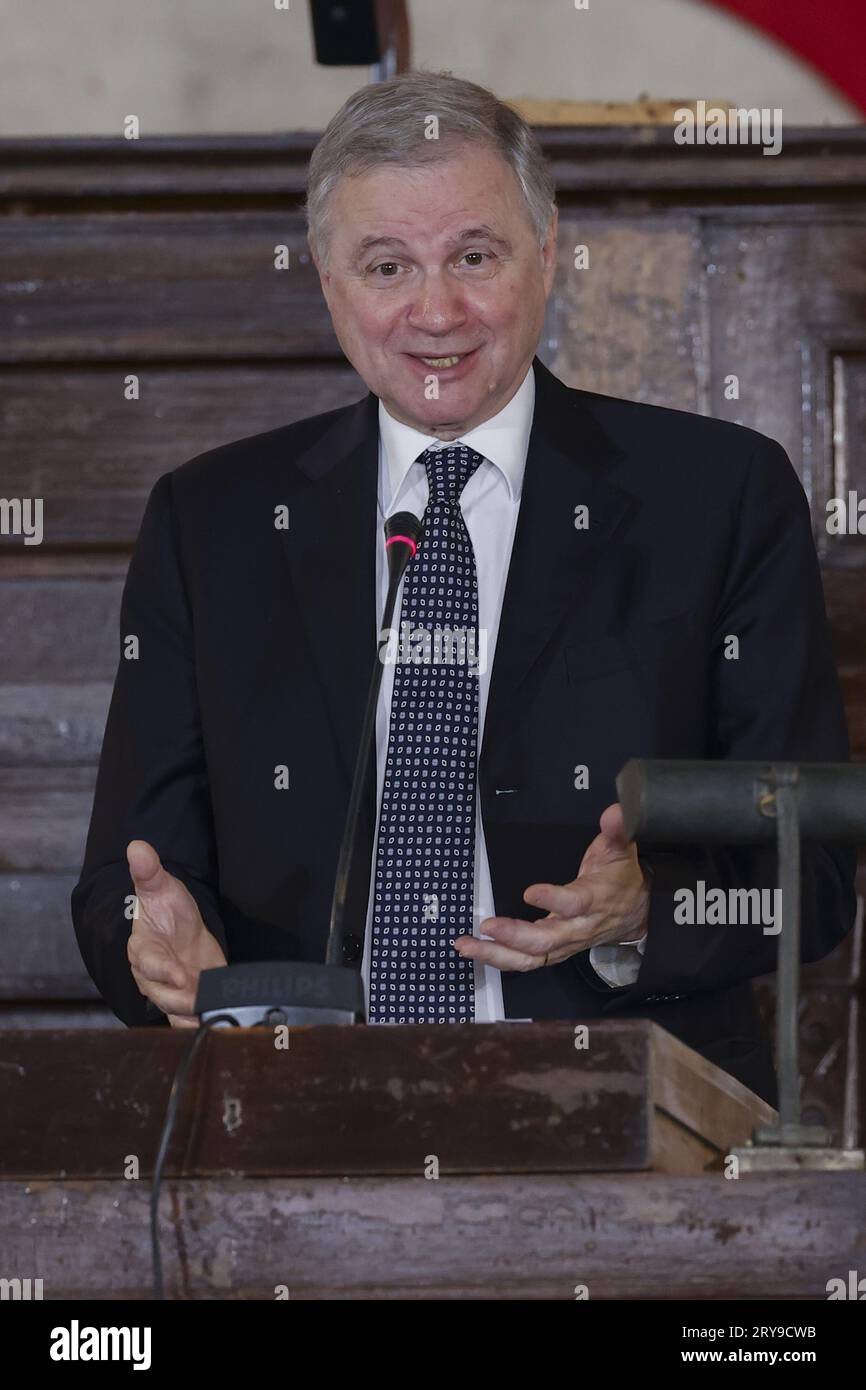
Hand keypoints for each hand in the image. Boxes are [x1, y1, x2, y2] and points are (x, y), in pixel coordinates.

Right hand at [126, 839, 226, 1026]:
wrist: (184, 936)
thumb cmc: (170, 913)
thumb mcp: (163, 889)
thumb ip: (150, 872)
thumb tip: (137, 846)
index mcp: (143, 947)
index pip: (147, 962)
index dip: (162, 970)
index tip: (178, 974)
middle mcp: (150, 975)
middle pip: (160, 992)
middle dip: (179, 997)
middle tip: (198, 995)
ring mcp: (166, 992)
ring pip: (174, 1010)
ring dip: (191, 1011)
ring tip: (209, 1007)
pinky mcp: (182, 1005)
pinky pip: (185, 1022)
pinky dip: (196, 1024)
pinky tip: (210, 1022)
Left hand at [455, 802, 649, 972]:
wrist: (640, 913)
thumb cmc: (622, 878)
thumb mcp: (622, 850)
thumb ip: (617, 831)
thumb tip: (615, 812)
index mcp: (594, 900)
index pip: (574, 903)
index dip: (553, 900)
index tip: (530, 892)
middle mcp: (578, 927)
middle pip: (547, 940)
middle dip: (515, 936)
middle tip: (487, 926)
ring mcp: (566, 942)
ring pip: (533, 957)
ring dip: (498, 954)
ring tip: (468, 945)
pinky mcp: (556, 950)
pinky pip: (528, 960)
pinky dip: (501, 958)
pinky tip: (476, 949)